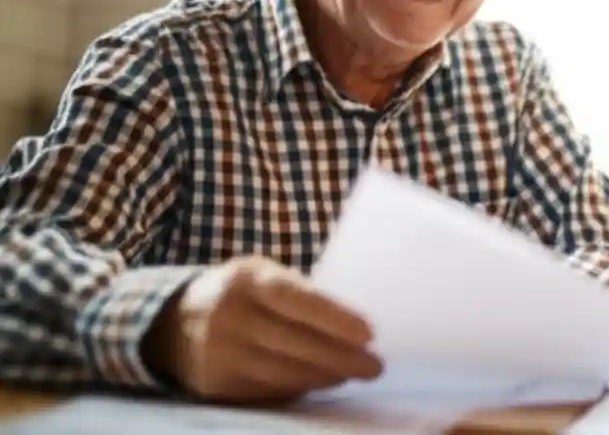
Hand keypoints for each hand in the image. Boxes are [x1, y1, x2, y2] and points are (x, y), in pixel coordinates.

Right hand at [142, 256, 382, 401]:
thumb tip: (356, 331)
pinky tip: (323, 382)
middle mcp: (228, 315)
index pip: (294, 299)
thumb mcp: (263, 275)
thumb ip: (301, 295)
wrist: (175, 321)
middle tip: (375, 366)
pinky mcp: (214, 384)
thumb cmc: (242, 294)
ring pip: (285, 373)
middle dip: (342, 358)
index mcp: (246, 278)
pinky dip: (301, 388)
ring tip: (354, 374)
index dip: (334, 318)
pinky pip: (269, 391)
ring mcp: (217, 353)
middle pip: (295, 343)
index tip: (369, 334)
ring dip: (326, 376)